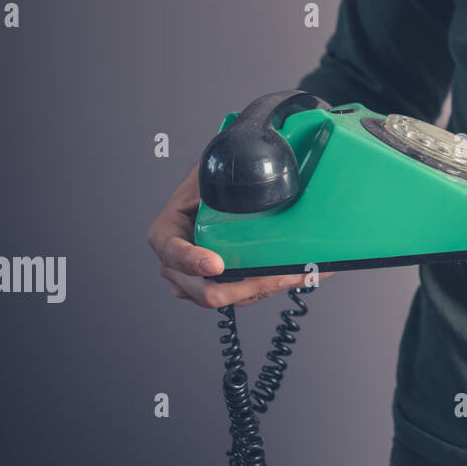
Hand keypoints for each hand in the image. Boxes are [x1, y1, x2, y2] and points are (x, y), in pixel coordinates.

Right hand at [148, 162, 333, 308]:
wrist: (211, 191)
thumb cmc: (206, 183)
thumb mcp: (205, 174)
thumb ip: (217, 177)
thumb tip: (252, 167)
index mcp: (167, 234)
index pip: (174, 254)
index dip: (193, 262)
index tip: (216, 264)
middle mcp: (177, 265)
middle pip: (207, 292)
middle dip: (248, 286)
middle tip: (279, 274)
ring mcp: (197, 281)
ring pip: (232, 298)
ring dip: (269, 287)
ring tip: (299, 274)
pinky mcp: (221, 285)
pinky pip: (246, 294)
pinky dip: (273, 285)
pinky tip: (299, 275)